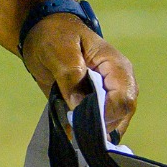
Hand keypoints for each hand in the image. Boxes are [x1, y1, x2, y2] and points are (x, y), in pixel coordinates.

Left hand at [21, 13, 137, 138]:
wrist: (42, 33)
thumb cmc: (54, 35)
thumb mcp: (58, 50)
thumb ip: (71, 76)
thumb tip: (79, 106)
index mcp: (116, 66)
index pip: (123, 98)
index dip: (105, 113)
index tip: (80, 119)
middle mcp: (119, 83)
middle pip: (121, 114)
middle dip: (99, 124)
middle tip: (73, 128)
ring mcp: (109, 95)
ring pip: (112, 123)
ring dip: (93, 130)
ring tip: (71, 130)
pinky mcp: (97, 104)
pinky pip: (99, 123)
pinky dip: (87, 131)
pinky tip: (73, 134)